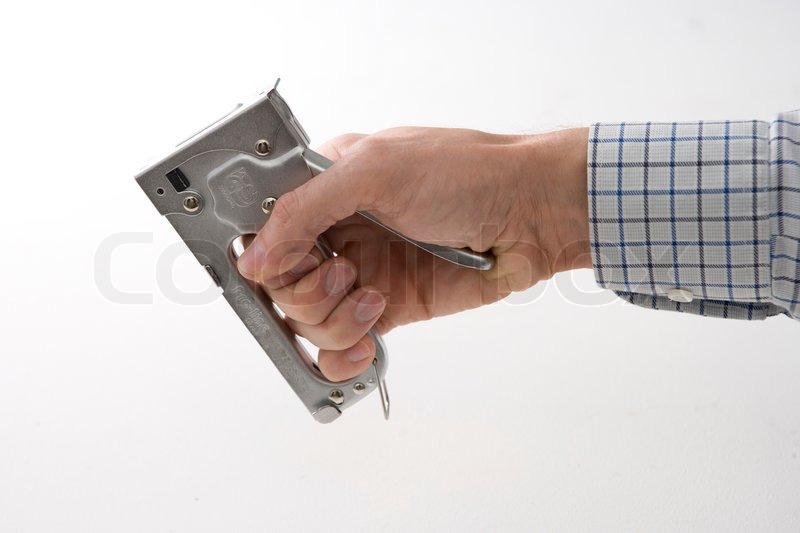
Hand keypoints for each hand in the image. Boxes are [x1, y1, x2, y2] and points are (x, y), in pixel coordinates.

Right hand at [237, 127, 589, 380]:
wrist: (528, 214)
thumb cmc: (463, 174)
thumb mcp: (375, 171)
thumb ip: (305, 210)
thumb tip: (253, 257)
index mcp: (325, 187)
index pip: (264, 231)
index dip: (266, 256)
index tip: (287, 264)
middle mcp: (337, 231)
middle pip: (281, 284)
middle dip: (305, 291)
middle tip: (344, 273)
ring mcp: (360, 273)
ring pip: (308, 321)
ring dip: (332, 321)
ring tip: (373, 298)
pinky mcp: (387, 310)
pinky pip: (341, 347)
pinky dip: (343, 356)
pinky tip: (366, 343)